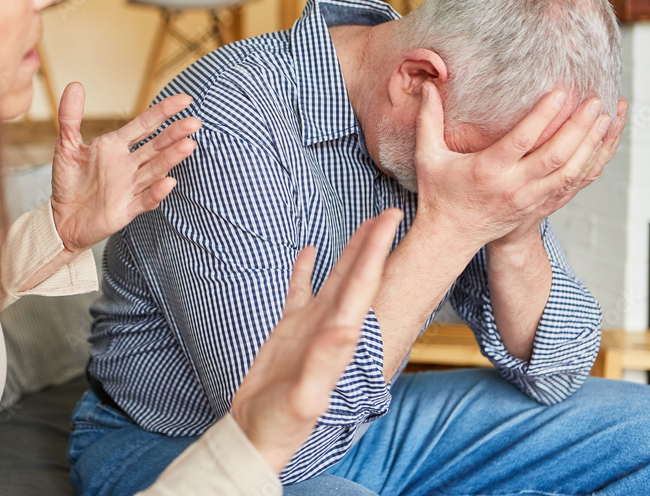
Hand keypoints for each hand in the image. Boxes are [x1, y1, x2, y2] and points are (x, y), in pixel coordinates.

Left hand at [50, 82, 200, 251]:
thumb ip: (70, 117)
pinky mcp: (125, 209)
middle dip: (175, 134)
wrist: (62, 219)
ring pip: (155, 169)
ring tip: (189, 145)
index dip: (164, 112)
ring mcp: (129, 187)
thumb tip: (75, 85)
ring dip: (171, 158)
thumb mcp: (66, 147)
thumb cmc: (68, 182)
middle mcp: (128, 165)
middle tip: (194, 122)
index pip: (145, 125)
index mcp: (116, 146)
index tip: (185, 100)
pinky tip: (168, 182)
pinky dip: (156, 192)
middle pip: (156, 146)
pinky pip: (144, 200)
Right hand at [231, 208, 401, 473]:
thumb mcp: (305, 395)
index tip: (390, 220)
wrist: (259, 436)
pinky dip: (304, 270)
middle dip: (374, 245)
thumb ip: (326, 361)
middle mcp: (331, 328)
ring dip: (349, 253)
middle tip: (390, 211)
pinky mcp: (289, 330)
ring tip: (364, 224)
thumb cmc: (283, 424)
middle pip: (357, 277)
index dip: (377, 251)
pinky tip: (308, 251)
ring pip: (335, 279)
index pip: (363, 286)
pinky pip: (299, 291)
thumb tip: (346, 323)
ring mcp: (310, 327)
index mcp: (340, 339)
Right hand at [413, 83, 625, 252]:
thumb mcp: (429, 156)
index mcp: (488, 170)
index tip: (561, 93)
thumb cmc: (438, 195)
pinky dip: (590, 165)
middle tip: (594, 102)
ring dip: (591, 144)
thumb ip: (428, 120)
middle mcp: (513, 186)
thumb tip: (427, 86)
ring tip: (605, 118)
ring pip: (571, 171)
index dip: (543, 116)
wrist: (450, 238)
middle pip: (555, 155)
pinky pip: (573, 186)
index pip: (522, 140)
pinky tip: (599, 146)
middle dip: (579, 126)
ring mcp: (530, 199)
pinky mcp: (539, 207)